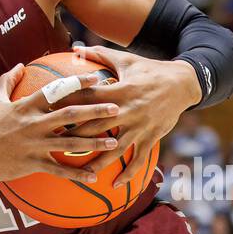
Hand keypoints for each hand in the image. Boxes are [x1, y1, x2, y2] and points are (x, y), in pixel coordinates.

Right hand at [0, 62, 120, 184]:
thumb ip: (8, 81)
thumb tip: (20, 65)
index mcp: (26, 106)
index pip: (56, 91)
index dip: (77, 83)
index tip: (96, 78)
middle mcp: (34, 124)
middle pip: (70, 115)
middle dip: (95, 110)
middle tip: (117, 107)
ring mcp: (35, 144)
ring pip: (70, 143)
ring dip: (94, 142)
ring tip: (114, 141)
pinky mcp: (33, 163)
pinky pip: (59, 170)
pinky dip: (77, 174)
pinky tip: (93, 177)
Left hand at [68, 44, 201, 187]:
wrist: (183, 83)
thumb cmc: (150, 70)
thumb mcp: (126, 60)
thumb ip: (99, 55)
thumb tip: (75, 48)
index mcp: (119, 91)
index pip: (88, 98)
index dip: (68, 103)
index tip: (49, 110)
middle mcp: (128, 111)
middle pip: (96, 126)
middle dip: (75, 135)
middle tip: (54, 144)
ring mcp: (140, 127)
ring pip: (115, 148)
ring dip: (98, 160)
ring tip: (81, 172)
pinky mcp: (151, 137)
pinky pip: (138, 158)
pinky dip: (128, 173)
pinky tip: (115, 185)